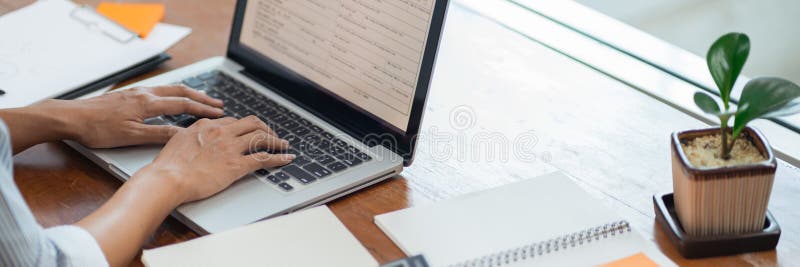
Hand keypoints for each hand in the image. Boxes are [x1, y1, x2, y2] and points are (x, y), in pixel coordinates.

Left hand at [66, 85, 224, 147]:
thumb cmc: (98, 129)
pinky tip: (171, 99)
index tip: (219, 113)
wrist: (71, 117)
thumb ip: (160, 134)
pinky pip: (158, 90)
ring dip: (188, 94)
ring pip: (169, 89)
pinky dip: (173, 93)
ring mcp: (136, 92)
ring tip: (200, 98)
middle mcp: (145, 94)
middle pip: (180, 92)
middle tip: (218, 103)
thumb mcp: (132, 136)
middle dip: (201, 97)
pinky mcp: (128, 95)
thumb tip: (185, 135)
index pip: (184, 104)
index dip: (203, 109)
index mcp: (148, 104)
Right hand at [137, 116, 294, 202]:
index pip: (232, 121)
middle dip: (265, 128)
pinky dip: (279, 157)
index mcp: (206, 125)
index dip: (244, 127)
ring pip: (261, 137)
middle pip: (252, 123)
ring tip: (284, 144)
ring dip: (276, 140)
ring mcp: (230, 148)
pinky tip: (286, 158)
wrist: (167, 178)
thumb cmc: (168, 166)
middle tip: (271, 135)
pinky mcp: (236, 165)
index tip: (250, 131)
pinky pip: (264, 158)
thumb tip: (196, 138)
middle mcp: (221, 132)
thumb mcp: (178, 141)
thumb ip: (192, 136)